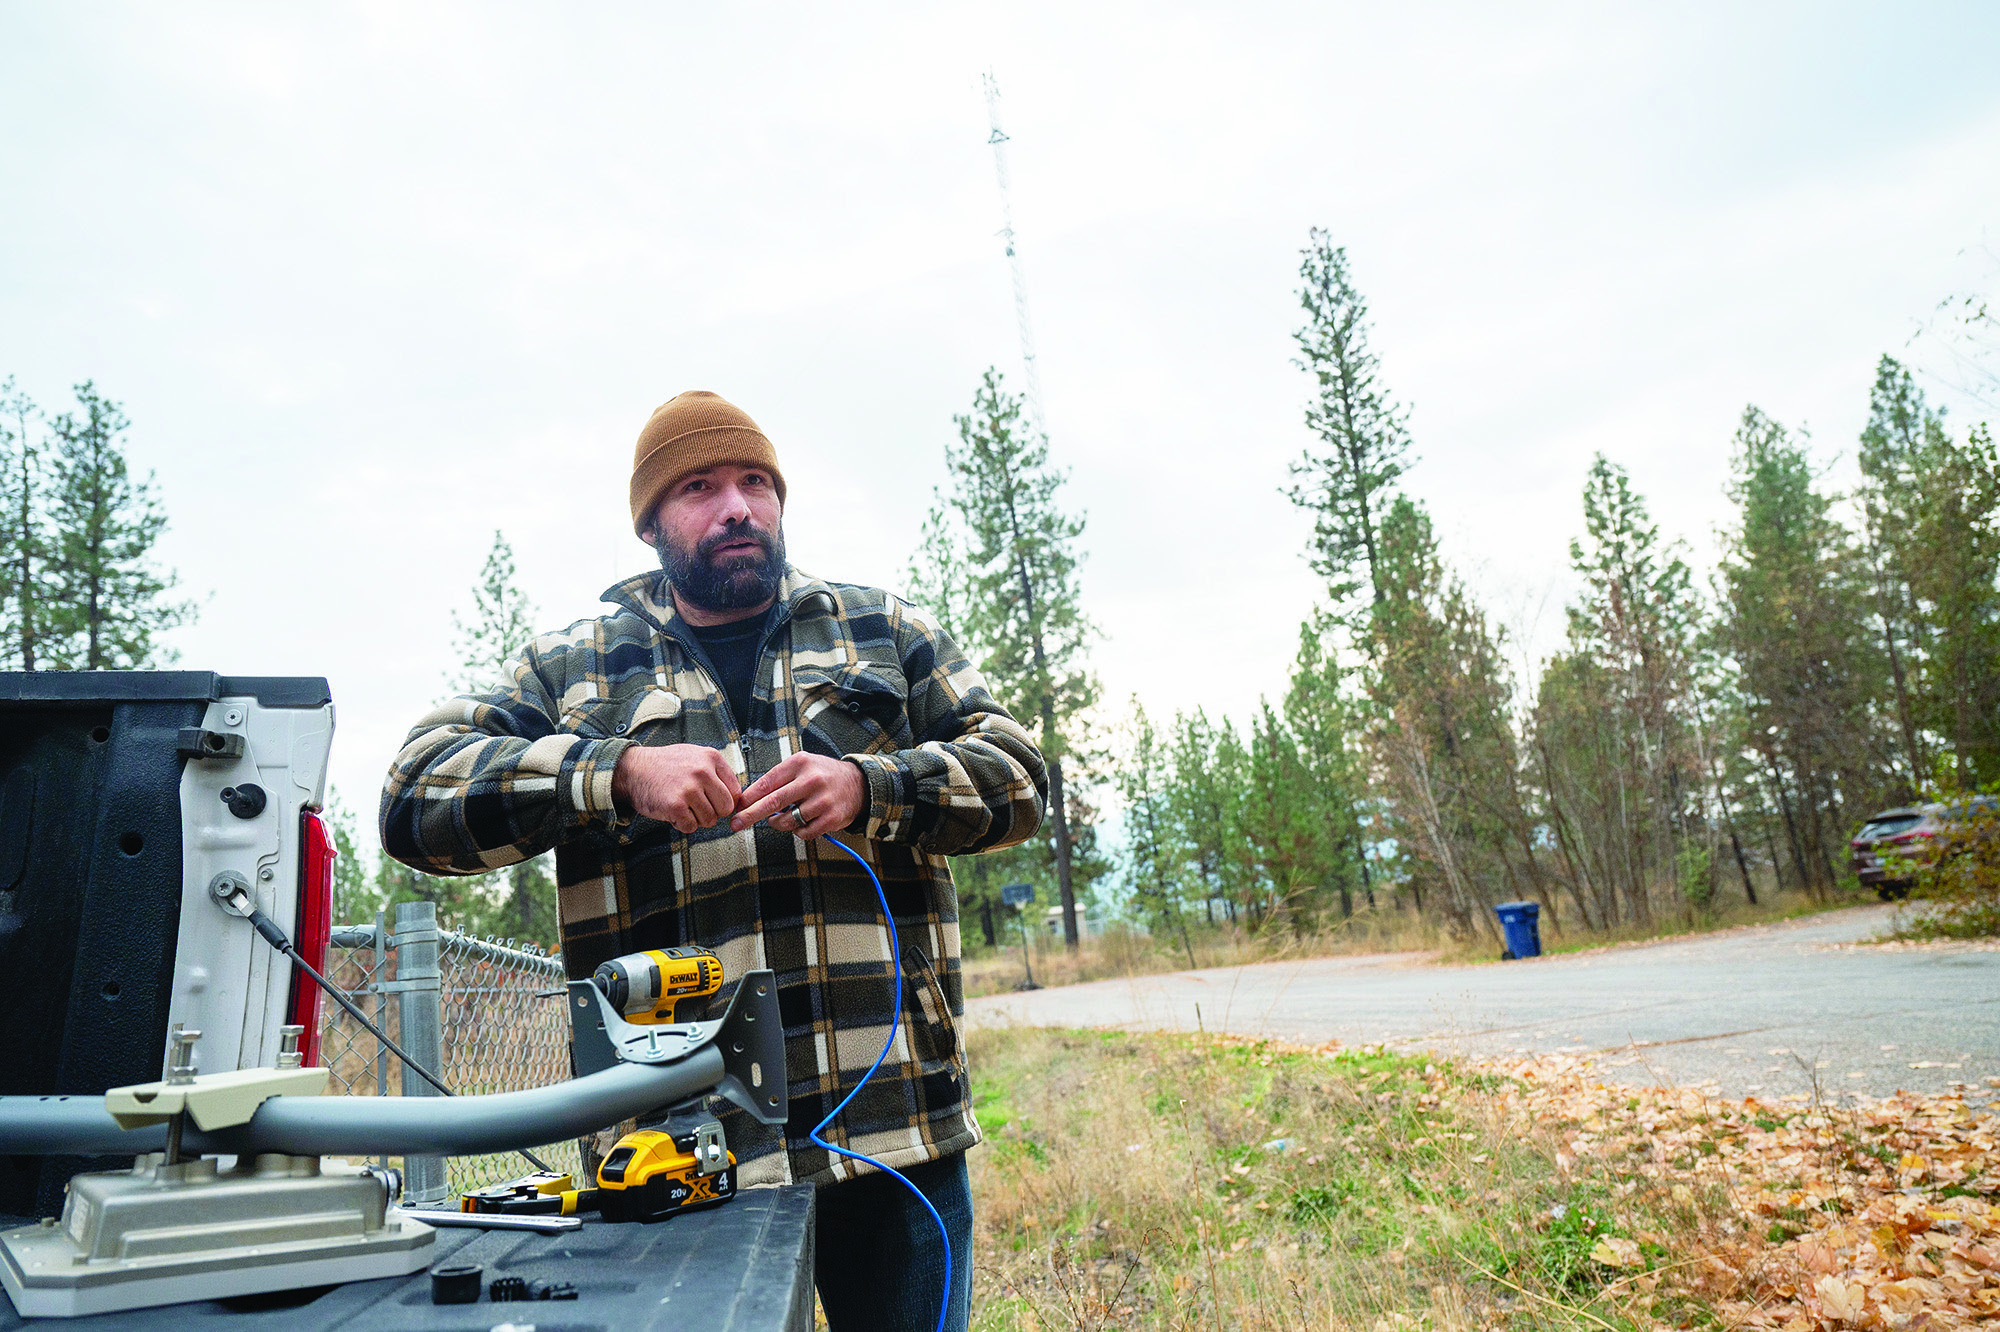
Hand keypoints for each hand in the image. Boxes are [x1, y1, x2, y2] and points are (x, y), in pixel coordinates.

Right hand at [612, 744, 741, 833]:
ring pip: (710, 820)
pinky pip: (691, 827)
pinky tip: (673, 813)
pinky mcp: (675, 806)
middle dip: (714, 813)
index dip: (724, 801)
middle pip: (726, 808)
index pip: (735, 791)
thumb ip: (716, 772)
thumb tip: (737, 797)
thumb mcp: (695, 756)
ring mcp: (689, 789)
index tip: (712, 801)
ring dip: (697, 819)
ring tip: (683, 807)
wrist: (633, 770)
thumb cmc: (666, 766)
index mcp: (711, 758)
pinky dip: (682, 825)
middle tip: (698, 808)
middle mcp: (702, 772)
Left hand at [730, 753, 866, 839]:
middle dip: (750, 815)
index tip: (736, 807)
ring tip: (782, 818)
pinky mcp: (831, 818)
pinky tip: (803, 822)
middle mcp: (811, 780)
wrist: (859, 785)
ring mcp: (822, 801)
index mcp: (800, 764)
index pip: (767, 782)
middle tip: (736, 824)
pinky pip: (803, 832)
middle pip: (773, 802)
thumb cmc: (823, 775)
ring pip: (787, 821)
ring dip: (779, 823)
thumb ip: (779, 778)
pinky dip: (798, 831)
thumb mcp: (802, 766)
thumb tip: (749, 798)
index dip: (749, 797)